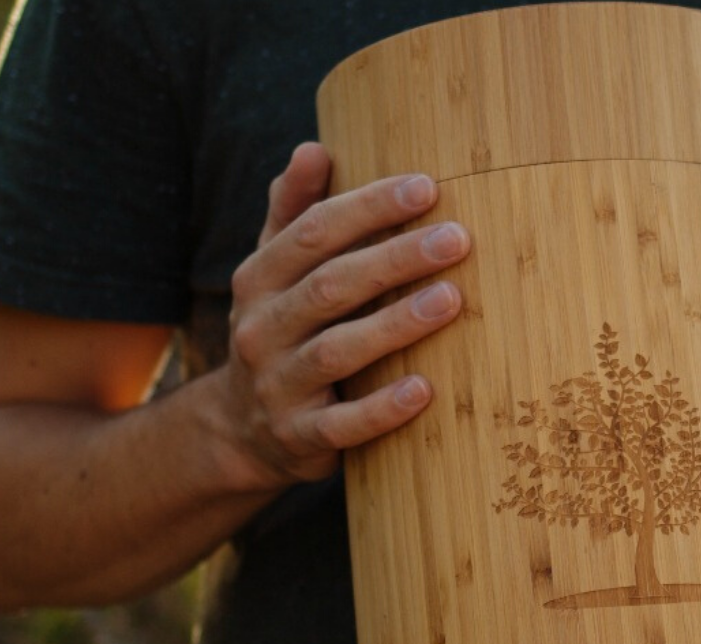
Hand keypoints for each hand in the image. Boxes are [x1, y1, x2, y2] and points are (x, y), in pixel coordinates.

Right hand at [221, 141, 470, 487]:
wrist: (242, 431)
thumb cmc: (280, 332)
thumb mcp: (272, 272)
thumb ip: (293, 214)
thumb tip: (313, 148)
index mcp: (258, 279)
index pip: (312, 232)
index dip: (368, 207)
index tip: (428, 187)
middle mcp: (261, 329)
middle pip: (330, 286)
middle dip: (394, 258)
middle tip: (457, 238)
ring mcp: (278, 386)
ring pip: (336, 351)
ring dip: (395, 325)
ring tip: (450, 300)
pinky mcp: (300, 438)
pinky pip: (342, 425)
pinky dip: (381, 409)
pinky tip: (424, 390)